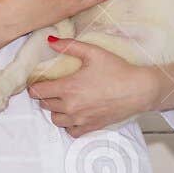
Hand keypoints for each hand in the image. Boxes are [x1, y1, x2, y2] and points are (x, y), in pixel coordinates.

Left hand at [27, 37, 155, 136]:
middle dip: (45, 96)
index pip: (38, 92)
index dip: (35, 85)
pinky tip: (74, 114)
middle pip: (45, 105)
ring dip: (55, 110)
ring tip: (62, 100)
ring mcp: (80, 119)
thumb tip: (50, 41)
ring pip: (55, 120)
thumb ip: (69, 46)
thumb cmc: (117, 70)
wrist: (138, 90)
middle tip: (52, 87)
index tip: (38, 81)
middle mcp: (71, 106)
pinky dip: (68, 124)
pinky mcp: (91, 126)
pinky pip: (71, 131)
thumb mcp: (93, 52)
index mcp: (68, 88)